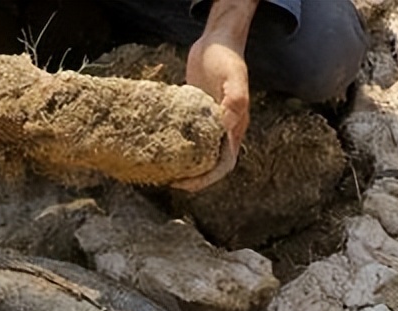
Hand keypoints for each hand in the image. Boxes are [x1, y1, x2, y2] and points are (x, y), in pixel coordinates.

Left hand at [174, 0, 257, 191]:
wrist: (218, 39)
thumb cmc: (227, 58)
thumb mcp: (233, 79)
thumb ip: (233, 104)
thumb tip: (225, 130)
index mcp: (236, 126)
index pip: (225, 164)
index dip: (207, 178)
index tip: (187, 184)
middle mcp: (225, 129)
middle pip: (212, 164)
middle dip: (194, 178)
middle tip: (171, 182)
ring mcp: (210, 122)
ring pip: (200, 152)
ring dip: (186, 165)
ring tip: (165, 171)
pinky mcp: (196, 113)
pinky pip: (189, 136)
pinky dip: (178, 145)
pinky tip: (162, 147)